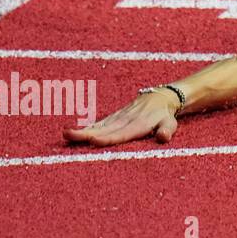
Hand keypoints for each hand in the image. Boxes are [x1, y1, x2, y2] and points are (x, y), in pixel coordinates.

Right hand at [63, 89, 180, 146]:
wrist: (160, 97)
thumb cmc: (164, 115)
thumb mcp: (170, 123)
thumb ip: (167, 130)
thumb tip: (163, 137)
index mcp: (138, 124)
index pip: (121, 133)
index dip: (107, 138)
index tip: (94, 140)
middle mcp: (125, 120)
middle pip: (104, 130)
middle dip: (86, 134)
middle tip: (69, 136)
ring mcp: (117, 118)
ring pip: (98, 126)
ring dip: (82, 131)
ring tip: (65, 134)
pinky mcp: (113, 117)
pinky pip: (98, 124)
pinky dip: (86, 128)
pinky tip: (72, 134)